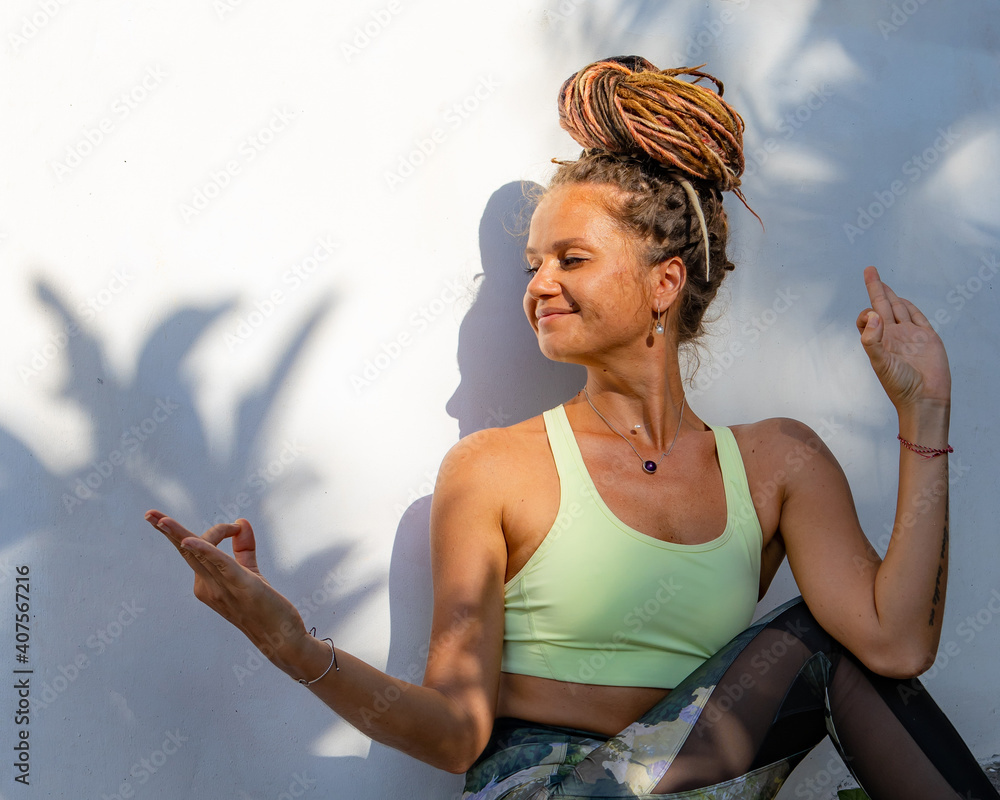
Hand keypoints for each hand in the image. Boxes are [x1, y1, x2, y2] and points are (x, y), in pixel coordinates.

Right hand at [145, 510, 308, 669]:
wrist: (282, 640)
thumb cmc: (265, 608)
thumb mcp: (250, 572)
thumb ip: (243, 548)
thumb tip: (241, 522)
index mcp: (207, 583)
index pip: (199, 548)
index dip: (218, 530)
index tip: (237, 528)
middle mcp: (208, 587)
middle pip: (186, 552)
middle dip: (167, 531)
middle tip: (149, 513)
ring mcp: (221, 588)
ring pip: (196, 556)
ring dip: (178, 536)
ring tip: (160, 520)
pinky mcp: (241, 586)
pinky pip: (219, 565)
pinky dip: (204, 551)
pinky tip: (189, 541)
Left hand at [856, 266, 950, 409]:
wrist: (925, 398)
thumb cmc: (900, 385)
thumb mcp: (881, 363)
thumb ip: (873, 341)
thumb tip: (873, 315)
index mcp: (879, 341)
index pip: (867, 319)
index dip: (865, 313)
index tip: (871, 317)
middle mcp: (893, 336)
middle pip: (882, 306)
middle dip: (876, 288)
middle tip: (870, 269)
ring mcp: (910, 336)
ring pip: (900, 309)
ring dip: (891, 295)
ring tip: (882, 282)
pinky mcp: (927, 338)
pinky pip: (917, 317)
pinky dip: (910, 307)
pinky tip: (902, 300)